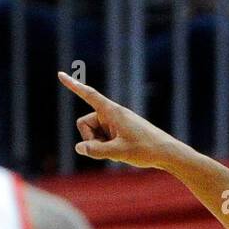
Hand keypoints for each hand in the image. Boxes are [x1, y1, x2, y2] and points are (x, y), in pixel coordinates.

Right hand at [58, 71, 185, 169]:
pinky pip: (103, 139)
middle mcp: (112, 114)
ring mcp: (116, 123)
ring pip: (93, 134)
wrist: (168, 153)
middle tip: (108, 150)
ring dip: (100, 146)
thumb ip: (96, 151)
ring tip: (119, 152)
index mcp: (112, 111)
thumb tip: (79, 148)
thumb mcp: (119, 152)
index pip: (89, 94)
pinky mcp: (120, 132)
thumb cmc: (146, 150)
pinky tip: (123, 153)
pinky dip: (107, 148)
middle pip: (85, 124)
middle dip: (90, 139)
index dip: (73, 86)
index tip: (60, 74)